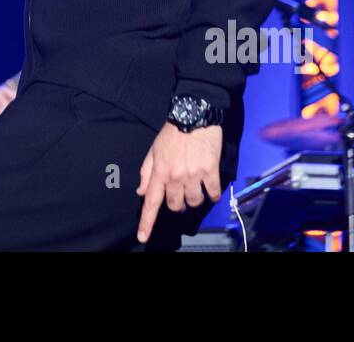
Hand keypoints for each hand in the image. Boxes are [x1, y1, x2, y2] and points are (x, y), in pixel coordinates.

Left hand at [136, 123, 221, 243]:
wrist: (194, 116)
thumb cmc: (172, 133)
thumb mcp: (154, 151)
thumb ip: (147, 173)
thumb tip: (141, 192)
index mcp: (159, 171)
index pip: (151, 202)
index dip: (146, 222)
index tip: (143, 237)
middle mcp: (175, 176)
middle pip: (175, 205)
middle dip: (177, 204)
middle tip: (180, 193)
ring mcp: (193, 175)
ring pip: (194, 202)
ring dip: (194, 199)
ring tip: (195, 187)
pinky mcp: (210, 171)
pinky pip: (212, 193)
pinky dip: (212, 195)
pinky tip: (210, 189)